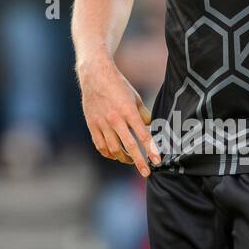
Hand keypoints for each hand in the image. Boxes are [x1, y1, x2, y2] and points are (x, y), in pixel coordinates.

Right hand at [78, 52, 161, 176]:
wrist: (95, 76)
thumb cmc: (118, 86)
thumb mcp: (135, 98)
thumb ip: (144, 115)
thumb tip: (151, 130)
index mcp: (128, 111)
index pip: (143, 135)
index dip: (151, 150)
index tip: (157, 161)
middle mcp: (115, 119)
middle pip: (129, 146)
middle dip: (139, 162)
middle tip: (146, 173)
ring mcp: (102, 123)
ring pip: (113, 149)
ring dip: (124, 158)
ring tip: (131, 160)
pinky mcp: (92, 125)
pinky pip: (100, 146)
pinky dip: (108, 154)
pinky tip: (115, 155)